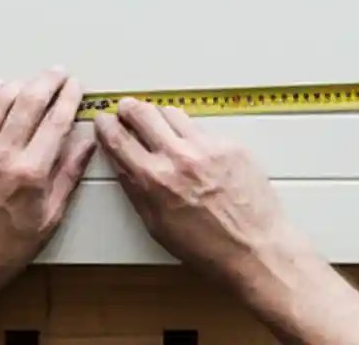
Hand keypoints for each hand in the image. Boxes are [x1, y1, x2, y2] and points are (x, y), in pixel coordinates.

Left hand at [0, 68, 95, 299]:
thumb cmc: (1, 251)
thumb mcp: (48, 220)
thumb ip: (67, 177)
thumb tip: (84, 147)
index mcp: (30, 174)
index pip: (55, 121)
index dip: (69, 98)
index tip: (75, 87)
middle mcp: (1, 158)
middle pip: (29, 102)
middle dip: (48, 81)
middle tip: (58, 73)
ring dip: (18, 84)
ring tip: (30, 79)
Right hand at [93, 99, 292, 285]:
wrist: (254, 249)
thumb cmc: (208, 248)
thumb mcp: (157, 226)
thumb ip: (136, 191)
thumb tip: (122, 166)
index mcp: (155, 180)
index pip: (119, 139)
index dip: (107, 126)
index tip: (104, 121)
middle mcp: (179, 157)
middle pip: (143, 113)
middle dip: (130, 109)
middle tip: (128, 110)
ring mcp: (207, 147)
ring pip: (173, 113)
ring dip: (160, 116)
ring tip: (159, 124)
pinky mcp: (230, 145)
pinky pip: (203, 128)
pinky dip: (192, 133)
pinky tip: (194, 147)